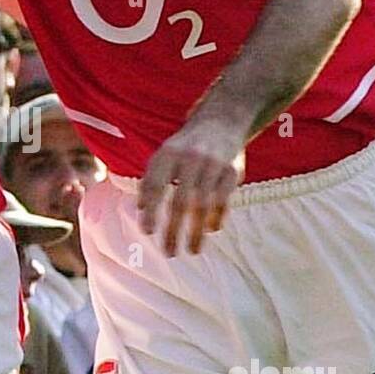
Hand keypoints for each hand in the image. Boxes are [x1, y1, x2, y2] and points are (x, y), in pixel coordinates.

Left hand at [138, 117, 246, 254]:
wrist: (221, 121)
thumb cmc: (185, 147)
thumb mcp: (164, 156)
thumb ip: (151, 181)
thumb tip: (142, 211)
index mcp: (168, 154)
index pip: (156, 186)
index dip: (151, 211)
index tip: (148, 232)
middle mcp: (190, 158)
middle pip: (181, 201)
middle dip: (174, 230)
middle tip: (169, 252)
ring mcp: (213, 164)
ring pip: (203, 205)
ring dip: (196, 231)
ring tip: (191, 250)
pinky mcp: (232, 171)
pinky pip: (224, 200)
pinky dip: (217, 218)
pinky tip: (210, 231)